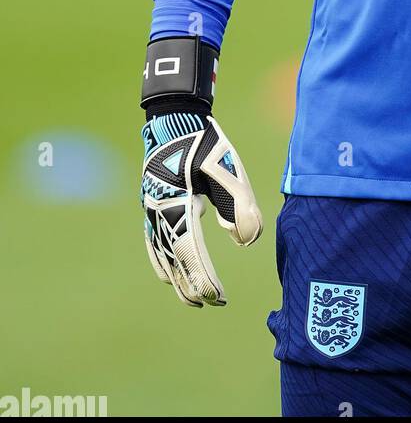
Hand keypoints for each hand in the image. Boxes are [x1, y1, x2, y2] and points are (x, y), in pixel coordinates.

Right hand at [141, 110, 262, 306]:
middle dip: (192, 285)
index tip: (219, 298)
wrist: (175, 117)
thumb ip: (240, 204)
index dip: (203, 279)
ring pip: (161, 255)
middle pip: (173, 260)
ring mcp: (151, 210)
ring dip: (177, 278)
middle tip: (212, 304)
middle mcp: (158, 212)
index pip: (191, 253)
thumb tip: (247, 241)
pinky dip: (161, 262)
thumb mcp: (228, 169)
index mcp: (178, 205)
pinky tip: (167, 272)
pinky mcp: (151, 205)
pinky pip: (152, 243)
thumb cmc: (205, 143)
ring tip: (191, 298)